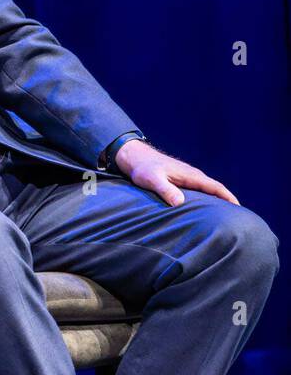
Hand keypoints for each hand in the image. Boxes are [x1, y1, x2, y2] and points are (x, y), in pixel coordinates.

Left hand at [115, 139, 238, 207]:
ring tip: (225, 217)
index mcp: (191, 175)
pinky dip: (206, 199)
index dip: (228, 198)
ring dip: (217, 200)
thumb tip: (179, 203)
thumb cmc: (143, 168)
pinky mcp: (181, 180)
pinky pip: (199, 190)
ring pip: (207, 190)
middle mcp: (193, 175)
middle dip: (227, 201)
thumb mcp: (152, 179)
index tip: (239, 209)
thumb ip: (165, 190)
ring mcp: (187, 177)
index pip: (216, 187)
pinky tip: (204, 209)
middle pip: (216, 189)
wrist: (134, 157)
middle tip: (238, 218)